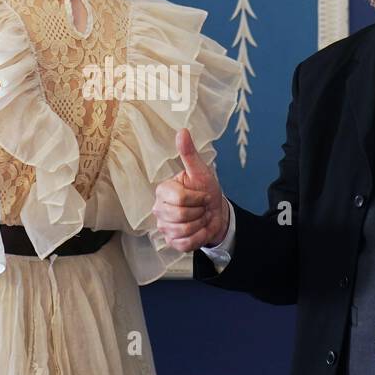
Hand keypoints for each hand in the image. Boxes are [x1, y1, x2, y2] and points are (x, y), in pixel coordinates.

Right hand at [154, 128, 229, 251]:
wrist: (215, 212)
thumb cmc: (206, 190)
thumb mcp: (200, 171)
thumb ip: (189, 154)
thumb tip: (182, 131)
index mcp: (163, 191)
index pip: (180, 199)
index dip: (198, 198)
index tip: (203, 195)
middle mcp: (159, 209)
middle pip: (181, 216)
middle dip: (200, 211)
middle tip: (203, 207)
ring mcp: (164, 227)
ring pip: (183, 231)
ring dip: (200, 224)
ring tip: (201, 217)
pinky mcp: (171, 242)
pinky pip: (186, 244)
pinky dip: (199, 237)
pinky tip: (200, 229)